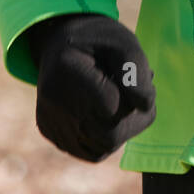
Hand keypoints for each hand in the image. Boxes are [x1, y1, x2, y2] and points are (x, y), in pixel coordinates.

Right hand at [29, 13, 155, 161]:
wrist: (61, 43)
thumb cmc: (97, 42)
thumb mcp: (124, 43)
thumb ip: (137, 73)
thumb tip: (144, 106)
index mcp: (67, 70)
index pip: (113, 107)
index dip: (131, 97)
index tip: (128, 77)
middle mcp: (52, 101)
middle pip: (109, 135)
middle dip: (129, 117)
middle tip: (131, 93)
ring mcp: (49, 121)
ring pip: (103, 148)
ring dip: (121, 128)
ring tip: (117, 100)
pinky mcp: (51, 133)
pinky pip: (92, 152)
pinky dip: (106, 137)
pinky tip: (104, 113)